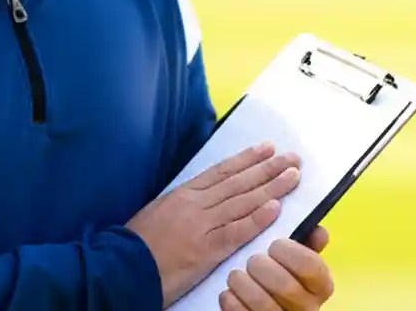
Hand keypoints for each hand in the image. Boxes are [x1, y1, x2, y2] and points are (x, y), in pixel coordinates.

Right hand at [125, 142, 300, 307]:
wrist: (123, 266)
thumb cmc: (137, 243)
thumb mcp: (158, 212)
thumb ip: (182, 204)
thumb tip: (202, 196)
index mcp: (182, 194)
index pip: (221, 171)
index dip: (246, 159)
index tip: (267, 148)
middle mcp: (195, 204)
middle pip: (238, 182)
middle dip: (267, 168)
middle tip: (292, 157)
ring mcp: (201, 225)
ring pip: (243, 201)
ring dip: (271, 187)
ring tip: (293, 176)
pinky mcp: (206, 249)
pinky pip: (236, 231)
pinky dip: (257, 218)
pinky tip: (276, 208)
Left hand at [219, 228, 333, 310]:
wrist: (252, 296)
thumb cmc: (274, 272)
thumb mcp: (291, 258)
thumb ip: (304, 242)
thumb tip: (317, 230)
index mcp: (319, 285)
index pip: (310, 266)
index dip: (289, 252)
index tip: (274, 246)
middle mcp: (306, 307)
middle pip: (286, 286)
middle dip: (260, 267)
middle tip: (252, 261)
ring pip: (263, 304)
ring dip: (242, 283)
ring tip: (235, 275)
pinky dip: (230, 299)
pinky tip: (229, 292)